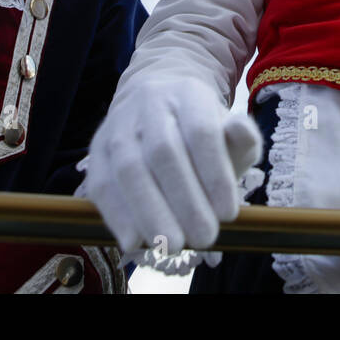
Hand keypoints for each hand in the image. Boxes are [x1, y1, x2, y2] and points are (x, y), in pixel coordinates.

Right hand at [79, 76, 261, 254]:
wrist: (156, 102)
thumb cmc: (201, 129)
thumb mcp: (229, 129)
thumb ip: (242, 137)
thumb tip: (241, 132)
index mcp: (188, 94)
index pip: (201, 131)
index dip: (215, 174)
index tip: (229, 214)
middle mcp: (149, 103)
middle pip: (163, 151)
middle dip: (185, 200)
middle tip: (205, 238)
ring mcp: (118, 125)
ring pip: (129, 167)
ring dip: (150, 211)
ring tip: (172, 245)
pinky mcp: (96, 149)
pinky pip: (102, 183)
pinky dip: (117, 216)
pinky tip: (134, 242)